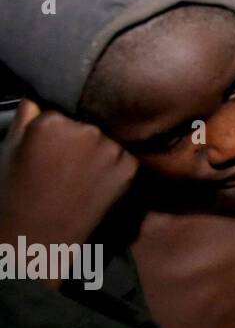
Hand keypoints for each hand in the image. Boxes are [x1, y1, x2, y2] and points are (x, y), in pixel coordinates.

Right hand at [0, 100, 136, 285]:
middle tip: (66, 157)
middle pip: (91, 116)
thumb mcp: (12, 145)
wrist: (35, 240)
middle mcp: (88, 131)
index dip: (60, 117)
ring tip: (78, 171)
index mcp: (52, 121)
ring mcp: (112, 150)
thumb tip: (44, 87)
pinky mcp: (129, 169)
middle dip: (82, 129)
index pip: (65, 100)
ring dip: (101, 144)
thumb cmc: (15, 193)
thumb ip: (30, 110)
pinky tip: (93, 180)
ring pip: (110, 133)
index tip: (53, 136)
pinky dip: (114, 161)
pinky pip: (125, 152)